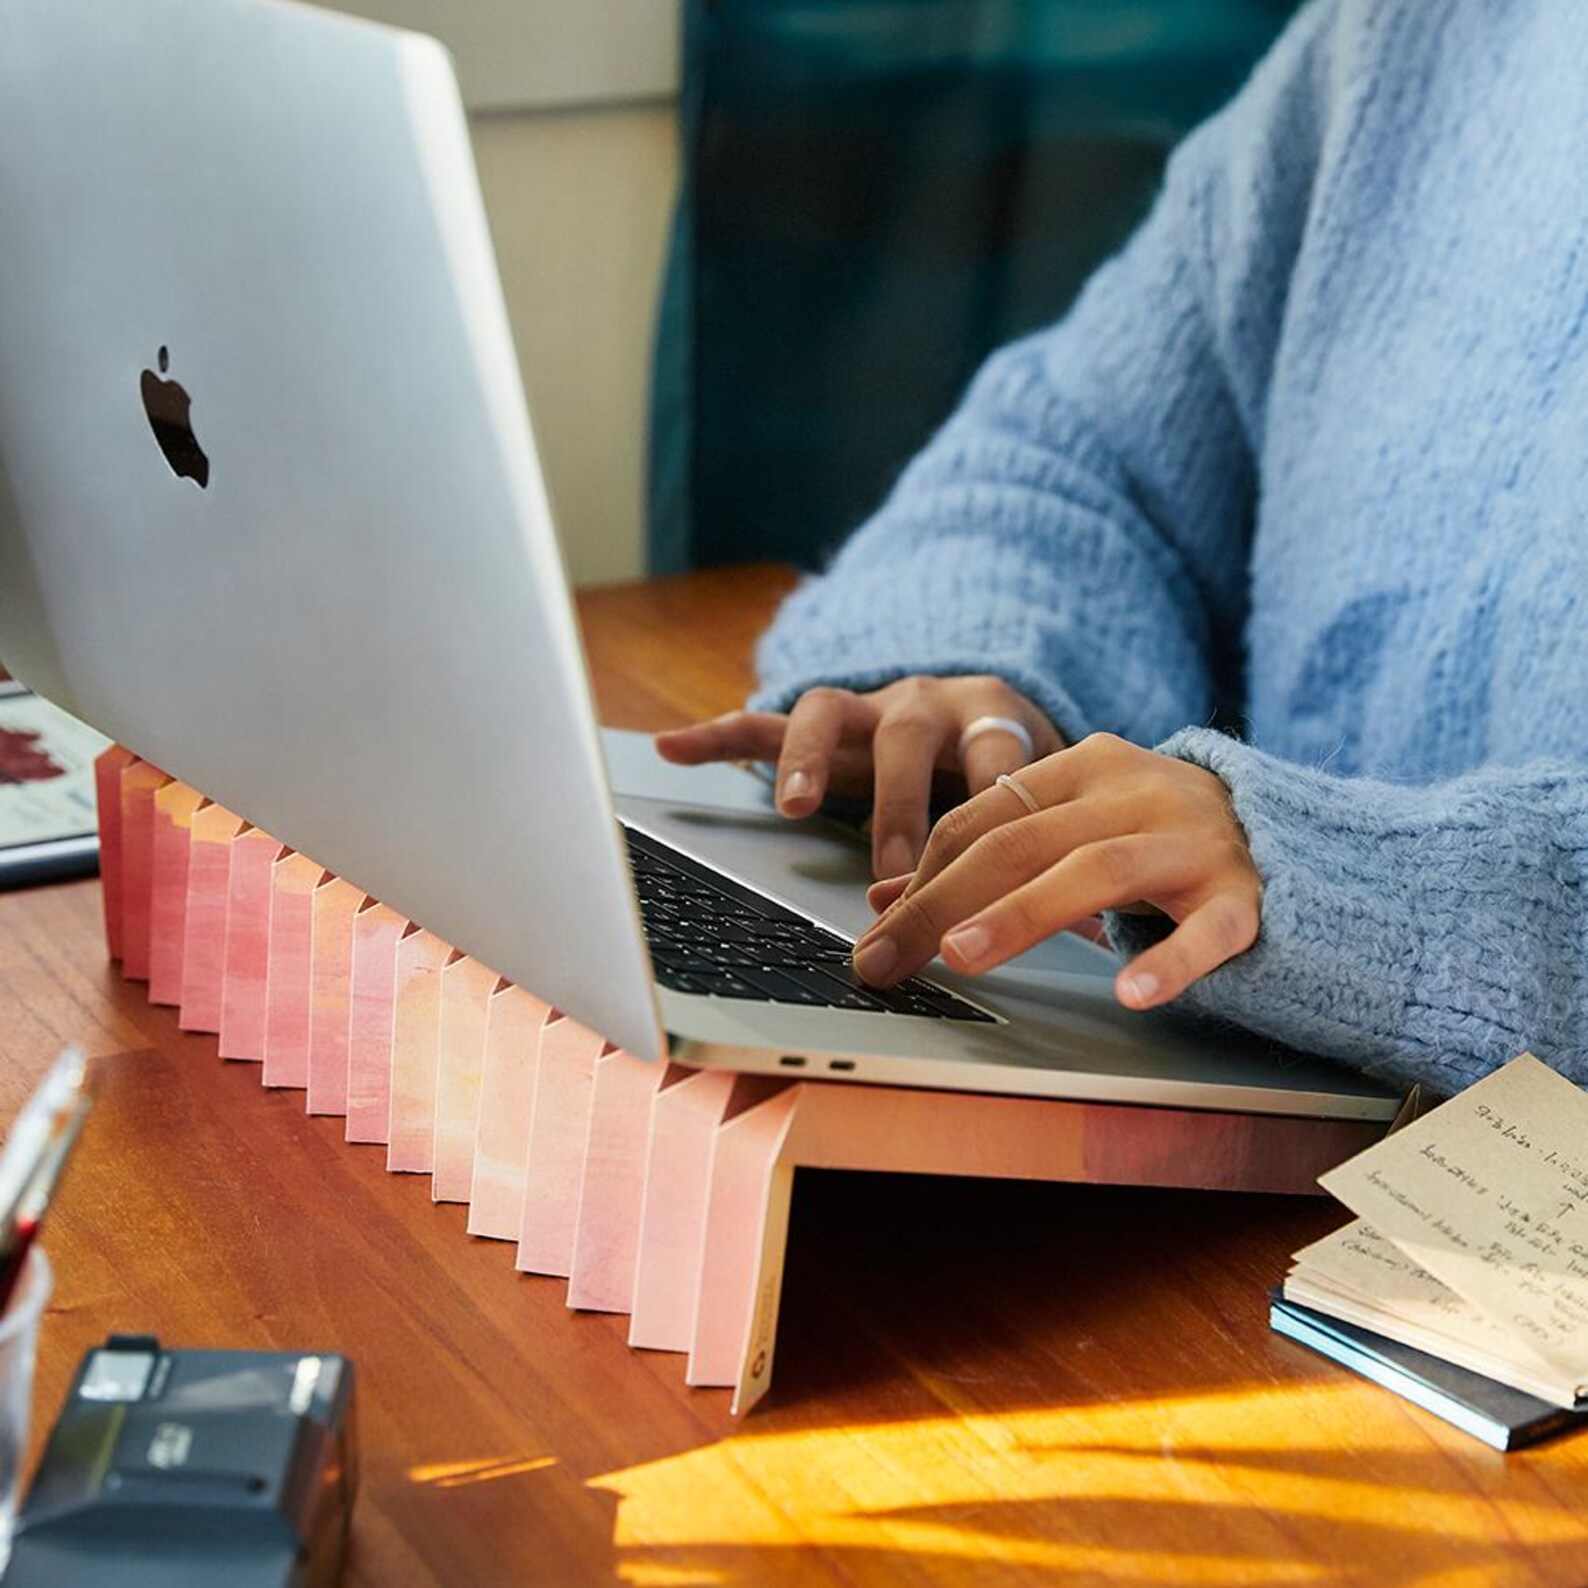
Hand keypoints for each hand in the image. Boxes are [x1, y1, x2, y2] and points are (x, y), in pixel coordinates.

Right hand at [654, 676, 1062, 878]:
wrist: (985, 700)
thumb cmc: (1012, 765)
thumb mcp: (1044, 798)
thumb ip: (1053, 851)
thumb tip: (1101, 934)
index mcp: (996, 718)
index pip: (1001, 762)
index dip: (1006, 822)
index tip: (1008, 881)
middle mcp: (930, 703)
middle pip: (912, 741)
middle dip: (903, 807)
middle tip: (900, 872)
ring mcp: (872, 706)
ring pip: (833, 716)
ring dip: (811, 760)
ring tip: (794, 803)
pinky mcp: (830, 718)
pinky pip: (769, 718)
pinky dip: (723, 736)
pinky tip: (675, 750)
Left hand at [851, 732, 1260, 1008]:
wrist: (1288, 830)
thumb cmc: (1156, 834)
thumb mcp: (1071, 826)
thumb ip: (988, 854)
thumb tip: (883, 899)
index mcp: (1085, 766)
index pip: (982, 817)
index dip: (922, 875)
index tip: (875, 932)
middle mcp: (1135, 791)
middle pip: (1020, 842)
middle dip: (940, 901)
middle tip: (886, 956)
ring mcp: (1191, 840)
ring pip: (1096, 870)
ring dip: (1021, 914)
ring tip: (962, 956)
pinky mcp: (1245, 894)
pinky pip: (1208, 929)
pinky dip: (1170, 961)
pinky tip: (1132, 993)